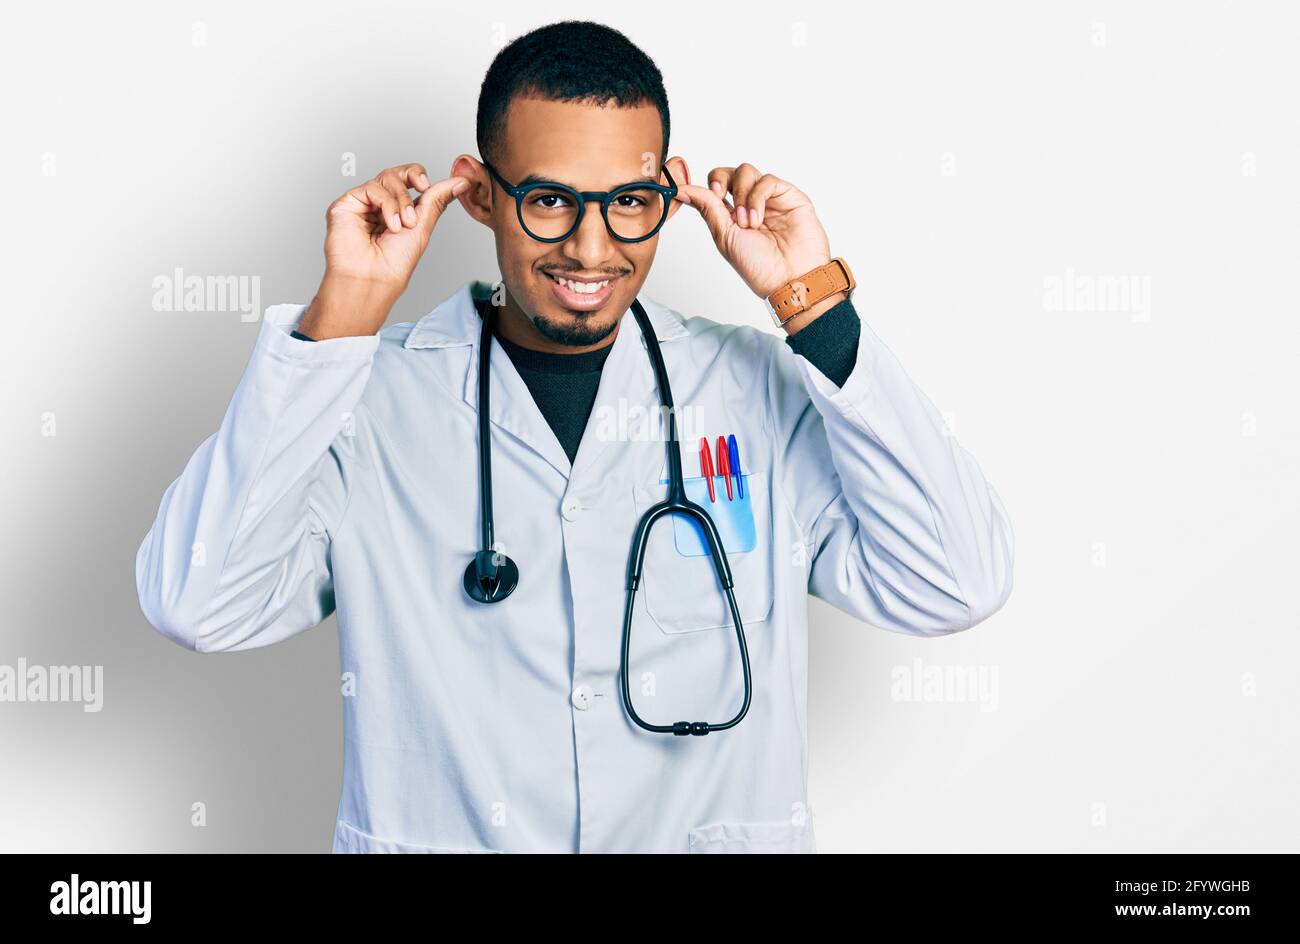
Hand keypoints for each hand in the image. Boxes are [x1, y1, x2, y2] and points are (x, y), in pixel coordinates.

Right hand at [300, 163, 468, 338]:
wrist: (375, 277)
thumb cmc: (395, 262)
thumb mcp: (423, 224)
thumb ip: (438, 198)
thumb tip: (461, 181)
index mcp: (397, 209)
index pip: (407, 179)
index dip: (417, 174)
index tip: (427, 185)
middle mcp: (378, 205)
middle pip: (396, 174)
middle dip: (411, 183)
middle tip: (418, 202)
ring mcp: (362, 204)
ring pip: (385, 178)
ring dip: (401, 200)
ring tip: (403, 224)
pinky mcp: (346, 204)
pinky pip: (371, 188)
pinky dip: (387, 204)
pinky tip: (390, 224)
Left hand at [674, 163, 833, 299]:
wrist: (789, 279)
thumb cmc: (759, 267)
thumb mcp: (724, 236)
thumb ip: (706, 207)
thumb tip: (681, 189)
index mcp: (733, 215)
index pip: (716, 184)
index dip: (709, 183)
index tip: (707, 194)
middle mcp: (751, 204)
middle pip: (730, 172)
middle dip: (722, 182)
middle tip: (723, 200)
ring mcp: (770, 199)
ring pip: (747, 171)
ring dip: (741, 195)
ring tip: (748, 222)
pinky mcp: (789, 196)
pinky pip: (767, 180)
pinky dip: (757, 196)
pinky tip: (758, 218)